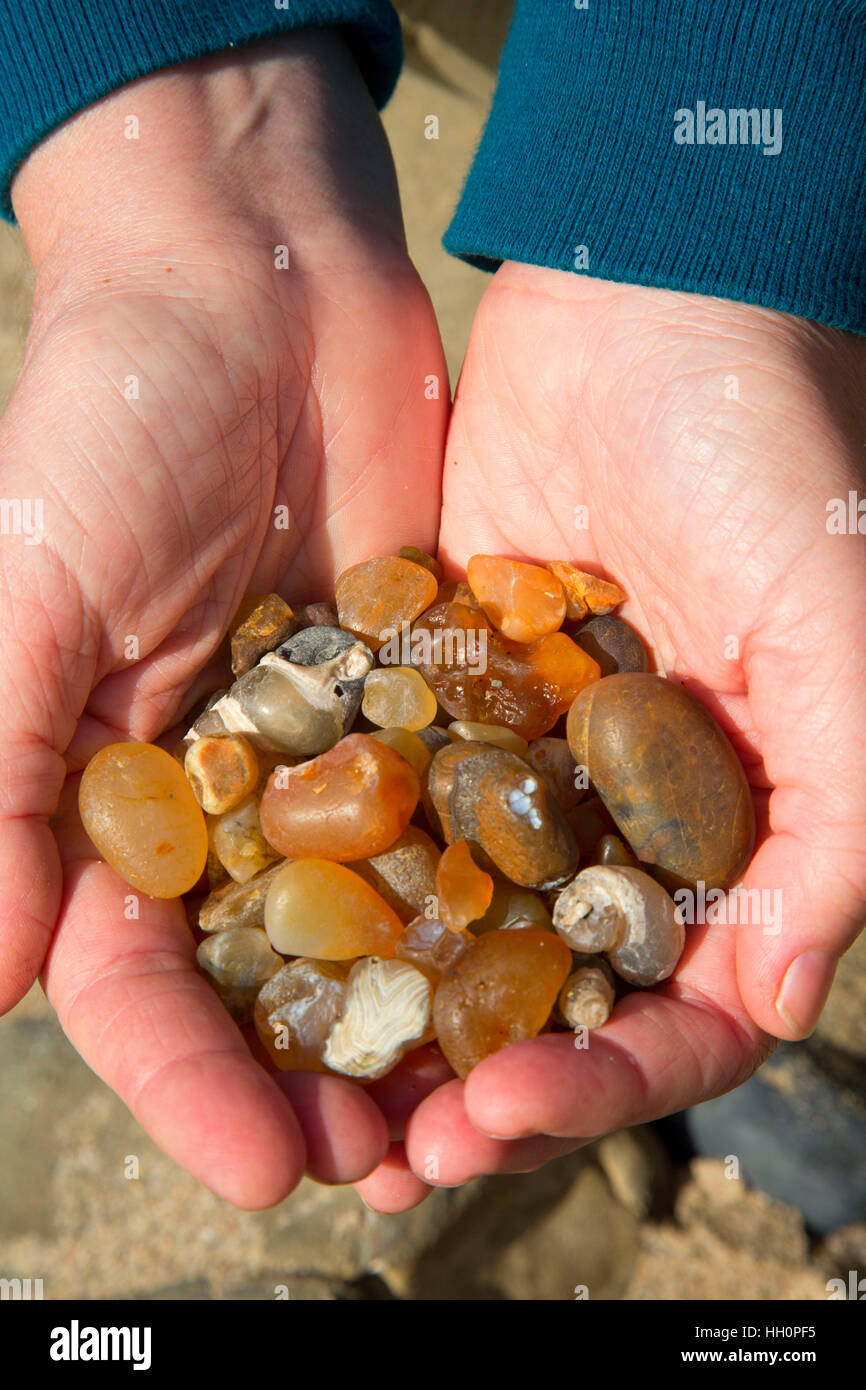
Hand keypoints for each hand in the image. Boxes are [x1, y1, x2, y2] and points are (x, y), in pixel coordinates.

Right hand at [0, 32, 447, 1206]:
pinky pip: (455, 808)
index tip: (257, 1170)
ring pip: (368, 920)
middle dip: (312, 1082)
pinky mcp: (416, 691)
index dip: (185, 1083)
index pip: (132, 979)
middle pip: (261, 981)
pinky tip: (538, 958)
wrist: (252, 286)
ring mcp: (324, 748)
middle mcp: (213, 793)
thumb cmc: (105, 419)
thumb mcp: (29, 591)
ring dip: (412, 1020)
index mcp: (96, 792)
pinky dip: (486, 887)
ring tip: (471, 1109)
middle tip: (387, 1168)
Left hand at [357, 263, 865, 1209]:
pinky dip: (344, 892)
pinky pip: (389, 818)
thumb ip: (840, 819)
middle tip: (395, 1149)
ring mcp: (528, 772)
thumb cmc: (774, 462)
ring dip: (400, 1024)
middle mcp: (627, 826)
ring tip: (322, 1091)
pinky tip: (275, 947)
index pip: (680, 1013)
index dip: (606, 1087)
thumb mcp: (837, 634)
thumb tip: (779, 1006)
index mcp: (735, 837)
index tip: (503, 1117)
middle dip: (484, 1090)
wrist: (647, 315)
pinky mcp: (442, 705)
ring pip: (462, 936)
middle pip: (556, 1006)